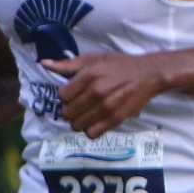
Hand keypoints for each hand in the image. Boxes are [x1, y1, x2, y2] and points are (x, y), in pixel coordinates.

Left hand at [42, 51, 165, 137]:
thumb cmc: (119, 65)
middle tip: (78, 106)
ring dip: (78, 122)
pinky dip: (89, 130)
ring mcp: (107, 107)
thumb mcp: (93, 59)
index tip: (72, 94)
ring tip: (85, 114)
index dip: (65, 96)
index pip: (62, 96)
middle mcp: (96, 92)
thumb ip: (67, 64)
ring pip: (77, 125)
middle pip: (68, 112)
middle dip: (69, 110)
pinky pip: (92, 133)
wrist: (148, 74)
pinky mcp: (116, 119)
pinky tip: (94, 121)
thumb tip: (44, 64)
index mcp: (89, 76)